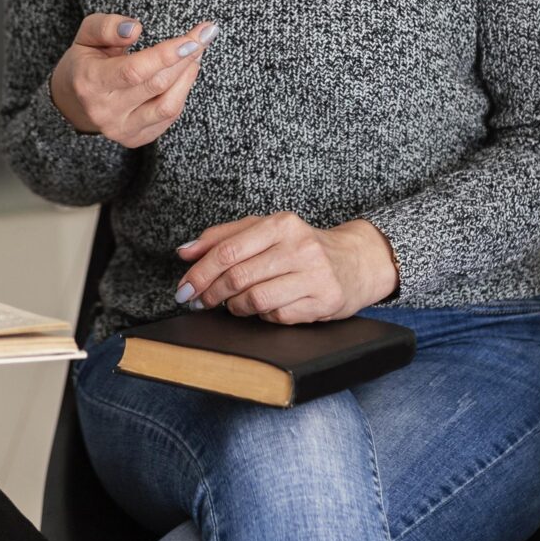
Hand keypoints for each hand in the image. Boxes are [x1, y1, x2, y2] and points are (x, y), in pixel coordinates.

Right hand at [49, 14, 215, 147]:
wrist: (71, 103)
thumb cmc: (84, 62)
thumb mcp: (86, 35)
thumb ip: (107, 27)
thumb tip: (135, 28)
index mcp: (90, 82)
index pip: (134, 70)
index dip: (167, 54)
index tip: (194, 38)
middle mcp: (105, 111)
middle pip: (157, 85)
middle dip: (186, 58)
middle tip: (203, 36)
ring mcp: (121, 129)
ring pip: (168, 106)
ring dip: (188, 77)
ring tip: (195, 54)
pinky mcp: (134, 139)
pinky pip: (168, 118)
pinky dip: (181, 93)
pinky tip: (183, 74)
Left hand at [173, 213, 397, 323]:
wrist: (356, 261)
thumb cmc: (303, 247)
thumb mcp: (266, 231)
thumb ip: (224, 237)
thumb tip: (184, 252)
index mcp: (281, 224)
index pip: (228, 250)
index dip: (199, 273)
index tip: (183, 289)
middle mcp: (299, 247)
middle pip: (238, 276)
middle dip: (211, 294)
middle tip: (199, 302)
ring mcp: (314, 275)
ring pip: (255, 300)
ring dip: (236, 307)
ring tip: (234, 304)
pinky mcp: (324, 301)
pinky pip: (278, 316)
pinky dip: (263, 316)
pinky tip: (264, 308)